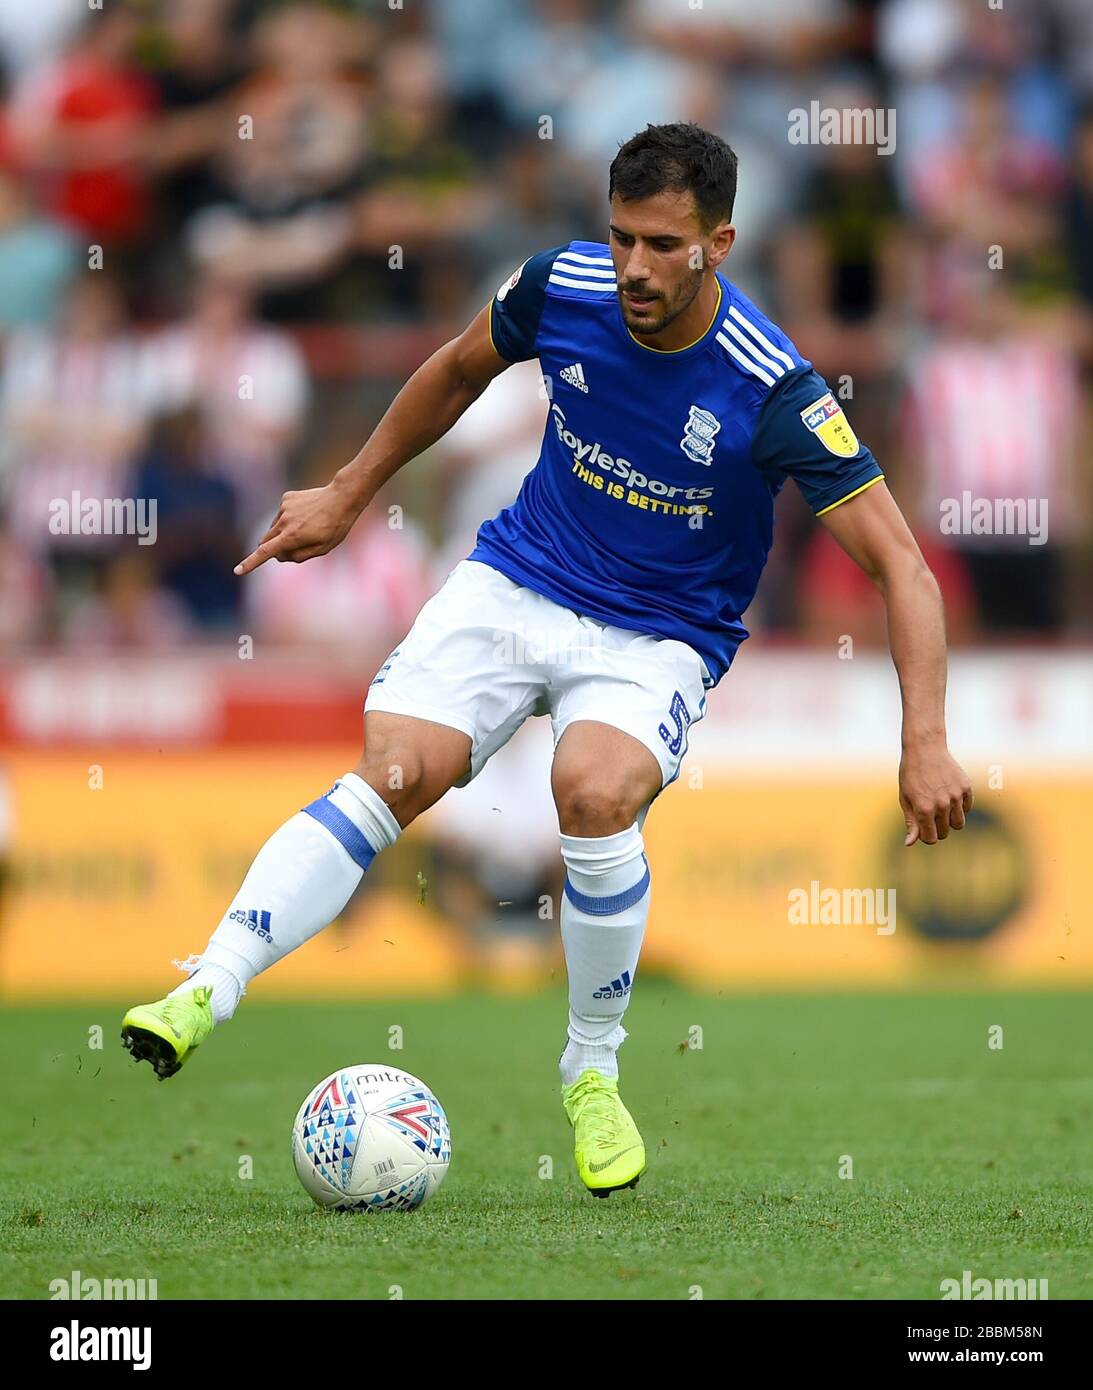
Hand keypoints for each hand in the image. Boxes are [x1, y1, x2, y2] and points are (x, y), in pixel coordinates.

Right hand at [234, 483, 361, 575]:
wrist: (342, 498)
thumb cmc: (335, 527)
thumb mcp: (322, 549)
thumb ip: (298, 556)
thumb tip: (279, 556)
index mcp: (292, 537)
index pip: (265, 552)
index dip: (250, 563)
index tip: (237, 571)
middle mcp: (284, 522)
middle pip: (265, 541)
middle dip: (271, 548)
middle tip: (292, 547)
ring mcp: (284, 508)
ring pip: (274, 528)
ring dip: (282, 533)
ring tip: (306, 527)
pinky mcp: (286, 498)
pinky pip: (281, 514)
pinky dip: (289, 518)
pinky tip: (305, 514)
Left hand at [899, 742, 972, 845]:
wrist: (925, 749)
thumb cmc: (911, 775)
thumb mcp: (905, 798)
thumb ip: (910, 822)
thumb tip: (909, 843)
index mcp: (924, 809)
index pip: (931, 838)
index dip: (926, 836)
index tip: (922, 827)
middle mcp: (941, 804)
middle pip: (944, 832)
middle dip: (937, 828)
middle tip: (929, 813)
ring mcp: (955, 796)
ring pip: (958, 823)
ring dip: (950, 820)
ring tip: (940, 806)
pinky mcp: (966, 788)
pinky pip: (967, 808)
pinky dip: (960, 807)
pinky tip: (949, 795)